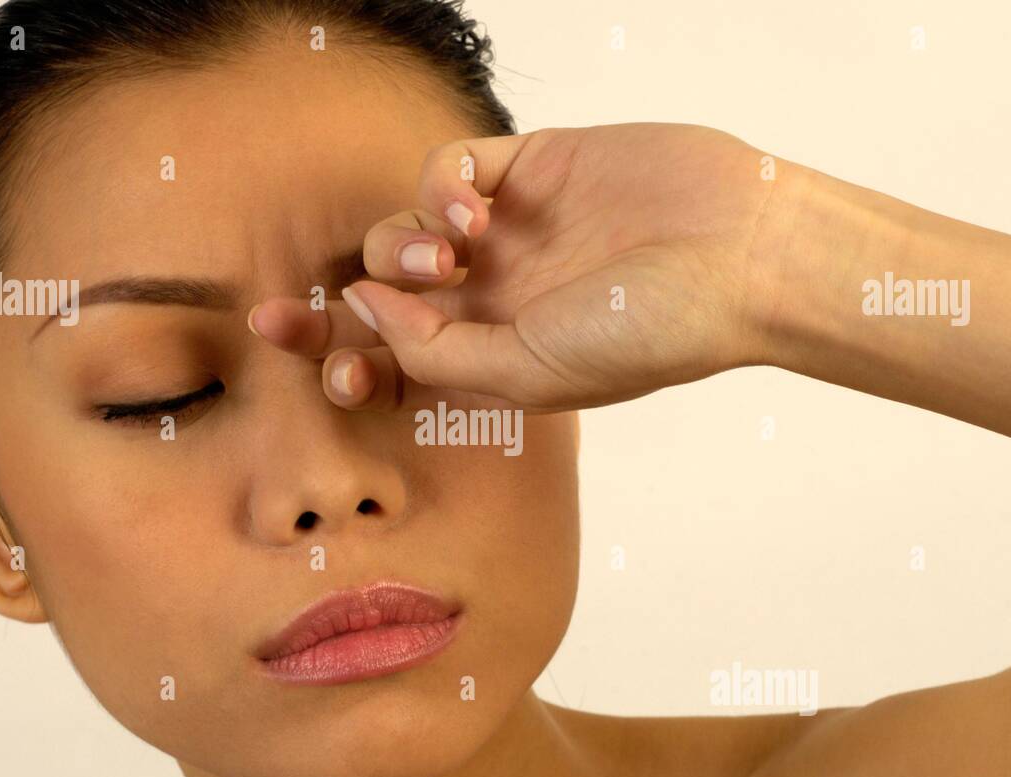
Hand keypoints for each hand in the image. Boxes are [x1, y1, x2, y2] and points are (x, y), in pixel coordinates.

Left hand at [248, 122, 803, 411]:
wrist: (737, 255)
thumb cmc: (646, 332)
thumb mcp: (529, 373)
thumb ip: (436, 352)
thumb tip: (358, 311)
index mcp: (491, 358)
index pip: (393, 365)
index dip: (340, 366)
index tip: (315, 371)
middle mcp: (490, 298)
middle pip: (377, 300)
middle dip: (322, 312)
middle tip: (272, 319)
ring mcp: (506, 233)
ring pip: (403, 231)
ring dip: (399, 245)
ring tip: (447, 254)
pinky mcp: (526, 168)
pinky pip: (447, 169)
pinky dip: (438, 186)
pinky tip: (469, 209)